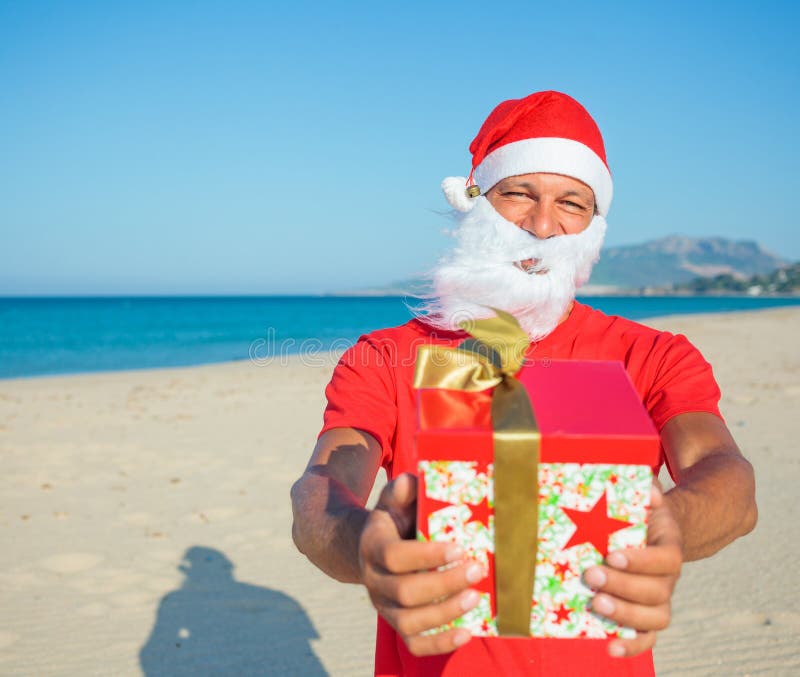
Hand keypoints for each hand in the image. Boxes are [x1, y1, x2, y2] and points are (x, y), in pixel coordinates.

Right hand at [358, 473, 486, 655]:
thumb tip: (412, 481)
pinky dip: (440, 644)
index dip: (426, 555)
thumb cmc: (394, 520)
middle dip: (445, 584)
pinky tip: (466, 633)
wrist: (372, 548)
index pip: (395, 557)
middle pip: (405, 592)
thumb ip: (402, 490)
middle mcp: (373, 580)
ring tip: (476, 598)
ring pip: (410, 622)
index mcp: (373, 546)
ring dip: (446, 613)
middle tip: (478, 569)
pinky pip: (414, 644)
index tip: (458, 548)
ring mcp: (383, 606)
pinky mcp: (397, 625)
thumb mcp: (394, 500)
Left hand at [583, 482, 681, 657]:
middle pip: (657, 591)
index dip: (641, 561)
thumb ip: (645, 490)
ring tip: (595, 604)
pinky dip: (631, 647)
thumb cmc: (640, 514)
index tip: (611, 554)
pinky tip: (609, 646)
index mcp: (669, 547)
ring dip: (625, 615)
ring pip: (655, 618)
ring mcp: (660, 601)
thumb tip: (649, 492)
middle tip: (590, 575)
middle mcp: (669, 578)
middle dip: (622, 586)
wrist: (652, 534)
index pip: (666, 559)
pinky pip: (647, 639)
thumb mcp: (643, 496)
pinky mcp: (647, 618)